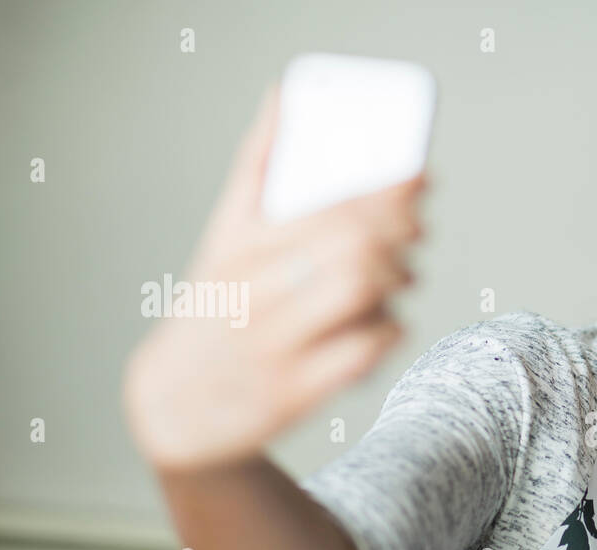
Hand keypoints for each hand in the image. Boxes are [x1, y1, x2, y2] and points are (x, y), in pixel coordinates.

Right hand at [122, 83, 427, 471]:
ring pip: (357, 294)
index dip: (387, 192)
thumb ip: (257, 167)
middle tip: (419, 232)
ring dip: (398, 278)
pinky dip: (390, 331)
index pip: (329, 207)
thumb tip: (284, 94)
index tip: (421, 178)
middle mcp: (254, 294)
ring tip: (406, 274)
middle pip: (352, 247)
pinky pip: (361, 352)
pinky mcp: (295, 393)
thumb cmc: (216, 309)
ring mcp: (274, 345)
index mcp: (240, 250)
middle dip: (401, 234)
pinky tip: (393, 321)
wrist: (175, 407)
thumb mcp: (223, 239)